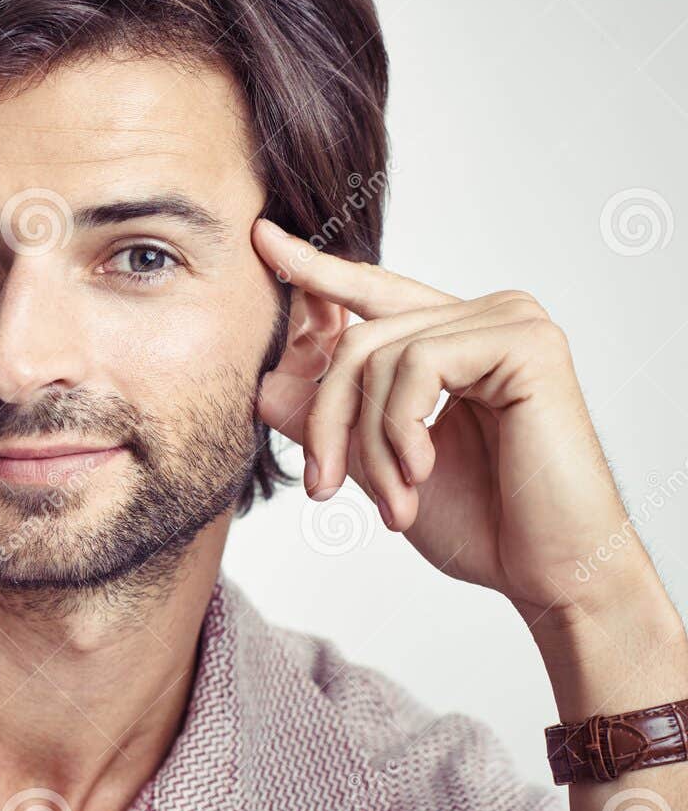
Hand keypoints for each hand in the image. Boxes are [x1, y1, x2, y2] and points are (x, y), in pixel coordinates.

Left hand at [249, 216, 656, 623]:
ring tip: (395, 502)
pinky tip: (423, 472)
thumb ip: (327, 420)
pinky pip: (419, 364)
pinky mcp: (525, 341)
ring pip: (379, 356)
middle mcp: (484, 316)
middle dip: (327, 422)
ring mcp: (509, 321)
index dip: (315, 270)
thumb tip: (262, 384)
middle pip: (357, 341)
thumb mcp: (377, 467)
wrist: (548, 571)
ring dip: (368, 443)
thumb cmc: (481, 523)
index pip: (371, 293)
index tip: (262, 239)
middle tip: (323, 489)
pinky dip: (401, 428)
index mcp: (454, 337)